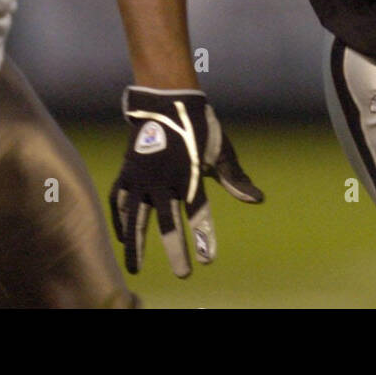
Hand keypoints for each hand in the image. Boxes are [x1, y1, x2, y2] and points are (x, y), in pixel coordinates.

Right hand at [109, 86, 263, 276]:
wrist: (167, 100)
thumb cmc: (199, 126)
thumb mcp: (220, 150)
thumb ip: (235, 178)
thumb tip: (257, 200)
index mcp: (189, 174)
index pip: (198, 213)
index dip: (202, 237)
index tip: (207, 260)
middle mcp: (163, 179)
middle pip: (167, 222)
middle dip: (176, 249)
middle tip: (183, 274)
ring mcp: (141, 175)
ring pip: (136, 216)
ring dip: (136, 244)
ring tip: (135, 268)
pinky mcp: (127, 171)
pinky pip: (118, 200)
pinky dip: (119, 220)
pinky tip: (121, 238)